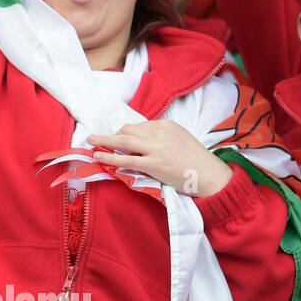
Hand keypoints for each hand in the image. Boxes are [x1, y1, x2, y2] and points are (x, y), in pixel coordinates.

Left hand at [87, 120, 233, 197]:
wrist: (210, 175)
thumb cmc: (196, 161)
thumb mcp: (179, 140)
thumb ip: (161, 138)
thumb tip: (140, 141)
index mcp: (166, 125)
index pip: (139, 126)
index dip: (127, 133)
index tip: (119, 138)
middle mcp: (159, 132)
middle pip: (128, 130)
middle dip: (113, 135)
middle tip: (100, 139)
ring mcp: (155, 148)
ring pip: (123, 140)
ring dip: (104, 140)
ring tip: (90, 141)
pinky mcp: (153, 163)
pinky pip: (125, 158)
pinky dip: (109, 156)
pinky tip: (98, 155)